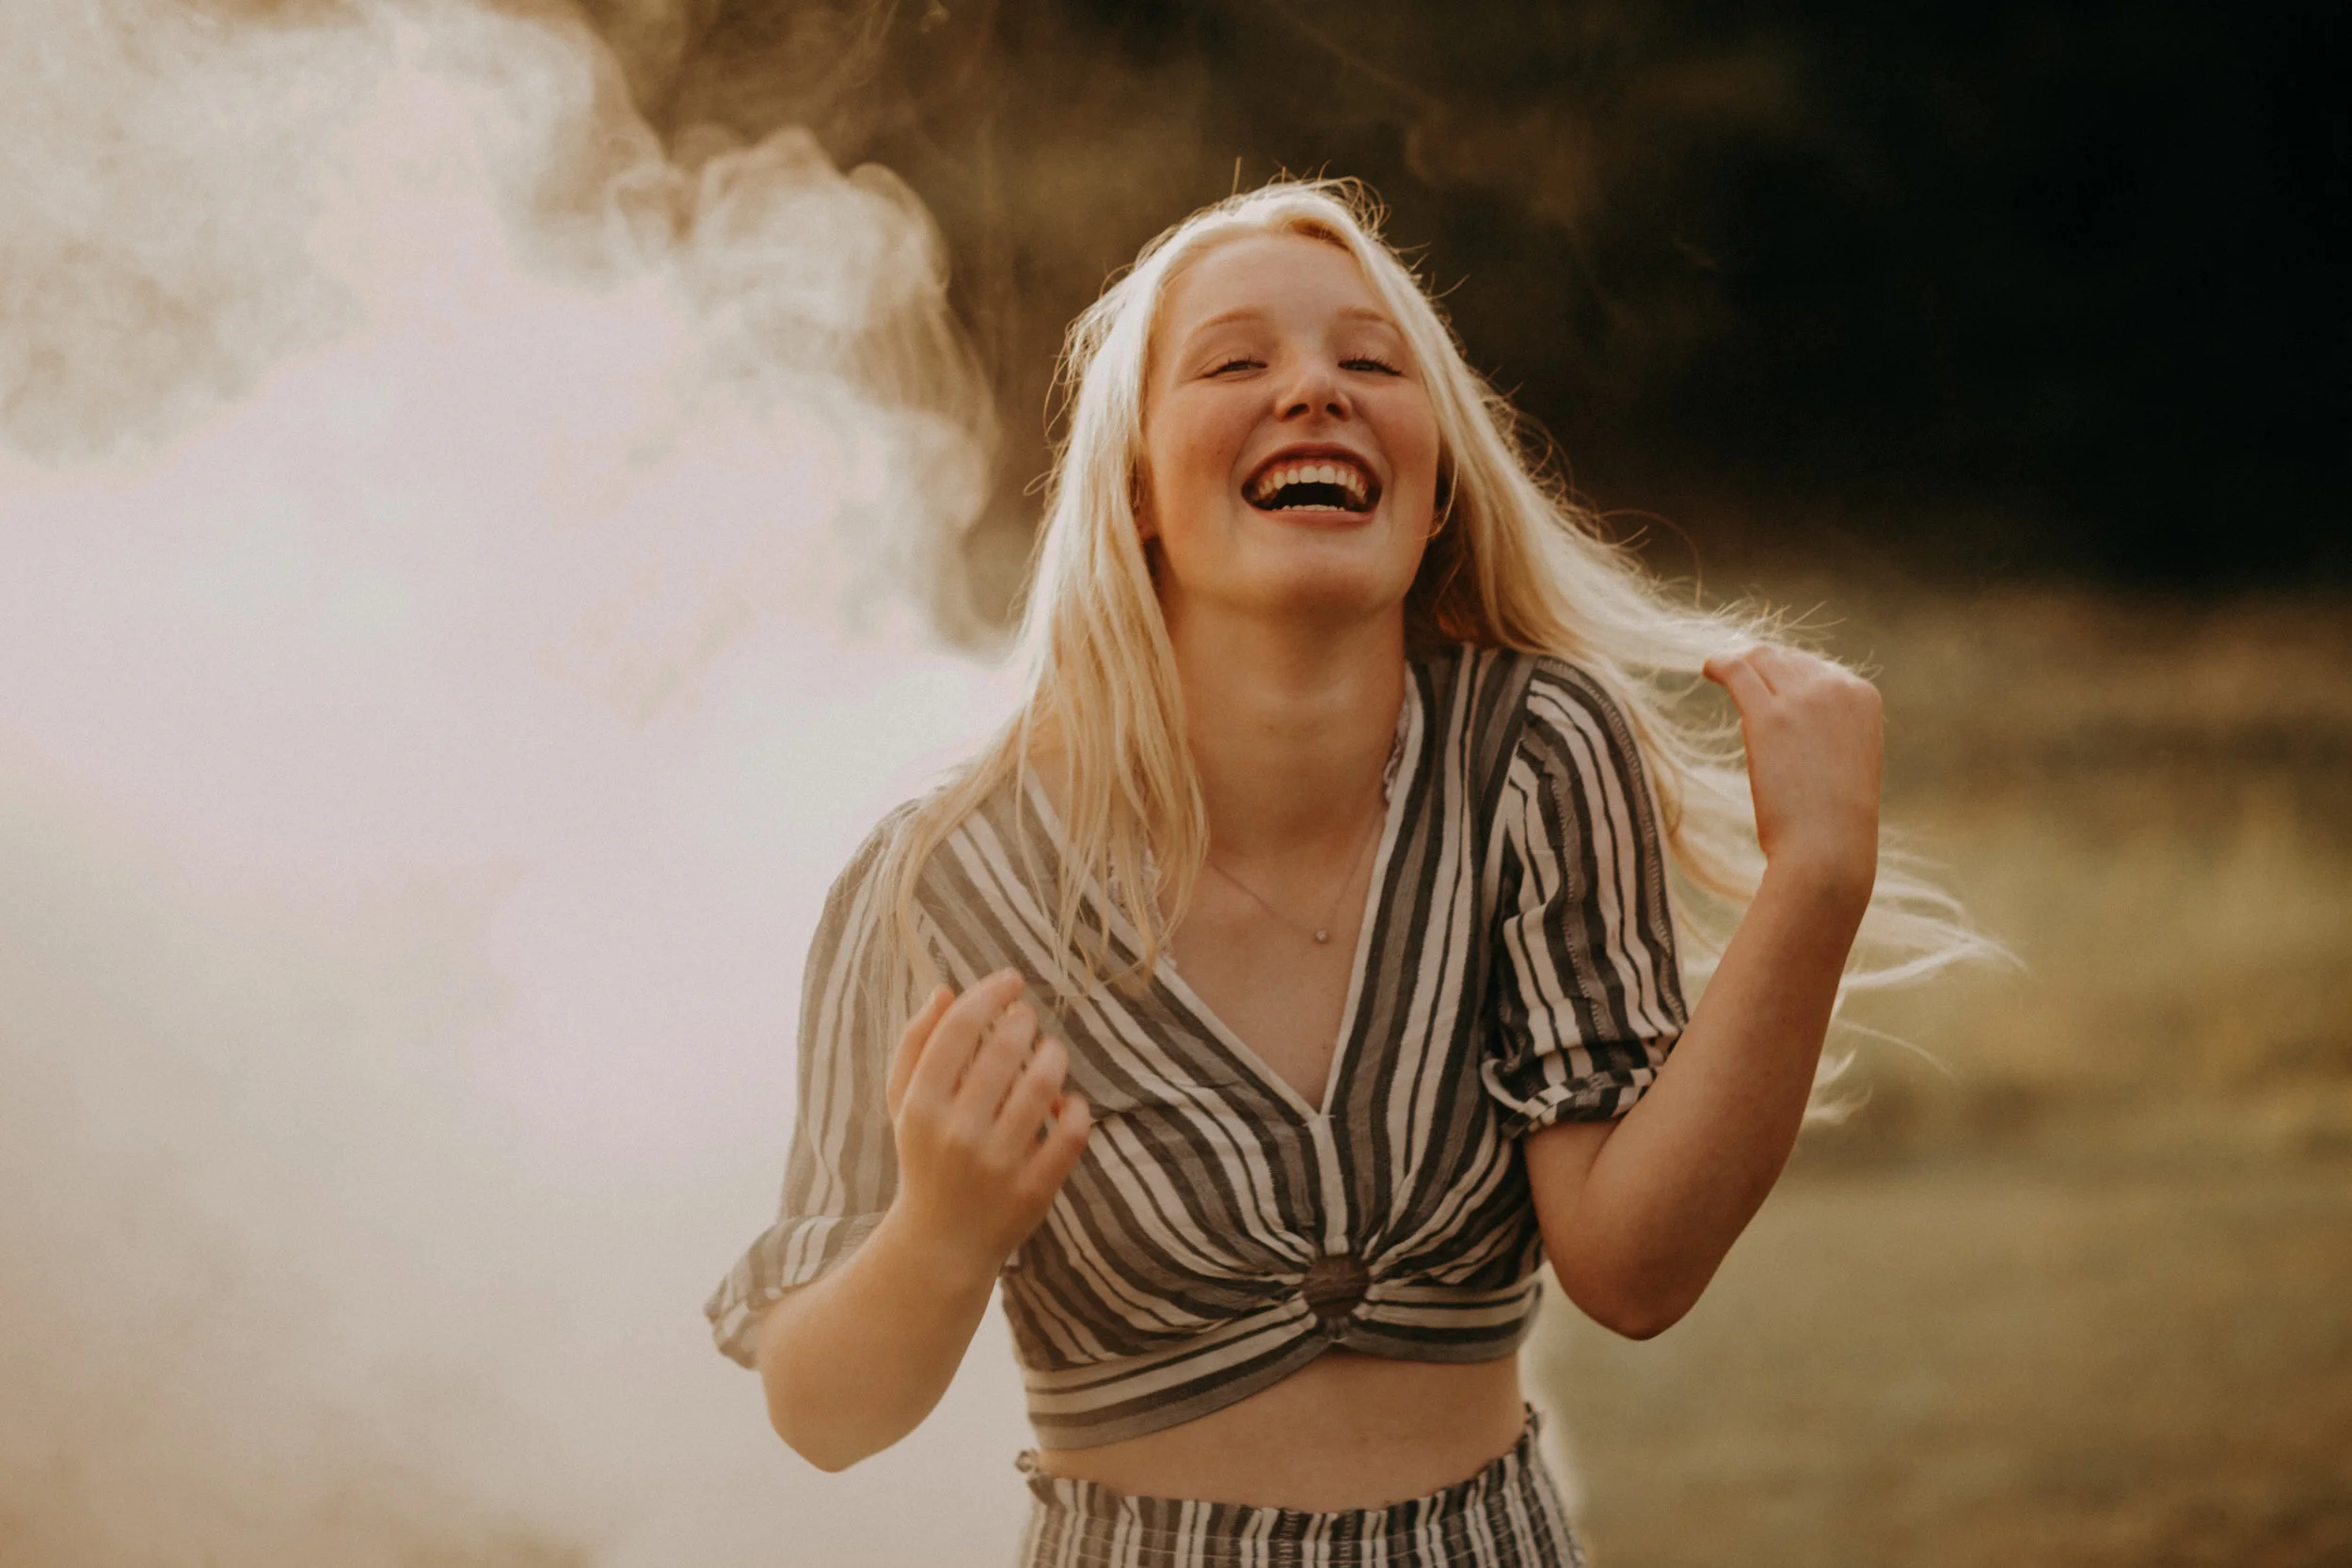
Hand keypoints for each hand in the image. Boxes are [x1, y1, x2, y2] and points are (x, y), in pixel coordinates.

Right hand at [881, 969, 1092, 1286]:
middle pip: (1006, 1049)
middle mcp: (957, 1134)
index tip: (1011, 980)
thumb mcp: (903, 1104)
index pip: (960, 1029)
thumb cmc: (924, 1157)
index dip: (990, 993)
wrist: (940, 1242)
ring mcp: (998, 1165)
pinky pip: (1073, 1132)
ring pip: (1044, 1084)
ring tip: (1049, 1053)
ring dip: (1054, 1055)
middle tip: (1028, 1019)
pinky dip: (1078, 1107)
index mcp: (921, 1106)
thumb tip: (945, 990)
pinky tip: (1066, 1102)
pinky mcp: (1034, 1191)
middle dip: (1024, 1021)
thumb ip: (914, 1044)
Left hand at [1701, 644, 1881, 894]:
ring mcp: (1802, 699)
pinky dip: (1719, 664)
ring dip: (1739, 663)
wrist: (1828, 848)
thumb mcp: (1846, 758)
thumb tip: (1789, 708)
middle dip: (1762, 667)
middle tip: (1741, 679)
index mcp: (1862, 695)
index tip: (1769, 684)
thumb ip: (1829, 725)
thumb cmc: (1834, 818)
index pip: (1816, 666)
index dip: (1787, 674)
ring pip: (1760, 659)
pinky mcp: (1768, 716)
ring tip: (1720, 670)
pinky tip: (1709, 669)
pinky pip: (1737, 671)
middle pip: (1786, 658)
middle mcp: (1836, 688)